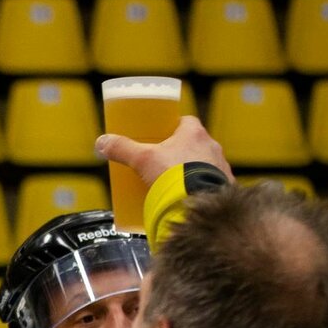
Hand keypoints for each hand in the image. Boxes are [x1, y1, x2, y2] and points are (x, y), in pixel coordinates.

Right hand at [94, 115, 232, 187]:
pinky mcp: (226, 188)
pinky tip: (188, 197)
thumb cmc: (174, 177)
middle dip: (179, 151)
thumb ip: (122, 149)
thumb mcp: (142, 160)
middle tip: (161, 162)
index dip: (172, 127)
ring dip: (192, 170)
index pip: (185, 121)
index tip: (160, 135)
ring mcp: (221, 167)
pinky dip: (200, 188)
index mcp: (195, 133)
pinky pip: (212, 184)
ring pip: (204, 164)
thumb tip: (102, 142)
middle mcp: (212, 147)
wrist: (200, 206)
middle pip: (194, 143)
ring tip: (173, 183)